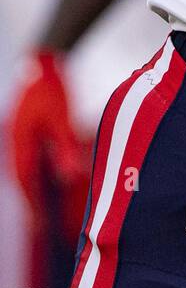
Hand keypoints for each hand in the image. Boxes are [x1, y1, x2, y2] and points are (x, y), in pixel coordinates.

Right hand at [10, 50, 92, 238]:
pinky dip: (31, 171)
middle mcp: (12, 142)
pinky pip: (23, 157)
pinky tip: (41, 176)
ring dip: (30, 187)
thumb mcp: (61, 118)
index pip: (25, 183)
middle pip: (20, 179)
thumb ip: (65, 148)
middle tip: (41, 224)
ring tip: (39, 207)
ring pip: (21, 169)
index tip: (41, 227)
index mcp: (19, 144)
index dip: (33, 206)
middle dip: (30, 201)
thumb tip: (70, 177)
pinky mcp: (20, 129)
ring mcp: (14, 135)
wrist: (40, 60)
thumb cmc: (52, 89)